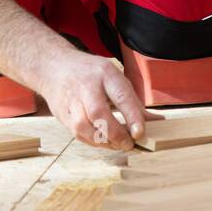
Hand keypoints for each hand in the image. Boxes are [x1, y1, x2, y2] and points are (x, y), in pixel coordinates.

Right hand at [38, 51, 160, 150]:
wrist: (54, 66)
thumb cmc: (91, 74)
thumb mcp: (114, 78)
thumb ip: (133, 102)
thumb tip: (157, 122)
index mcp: (104, 73)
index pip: (121, 96)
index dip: (132, 116)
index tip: (140, 133)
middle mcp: (86, 86)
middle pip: (99, 114)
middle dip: (115, 133)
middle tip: (129, 143)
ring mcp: (71, 101)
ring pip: (84, 127)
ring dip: (103, 141)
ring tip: (117, 144)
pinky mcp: (62, 114)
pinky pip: (77, 133)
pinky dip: (93, 142)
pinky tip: (103, 142)